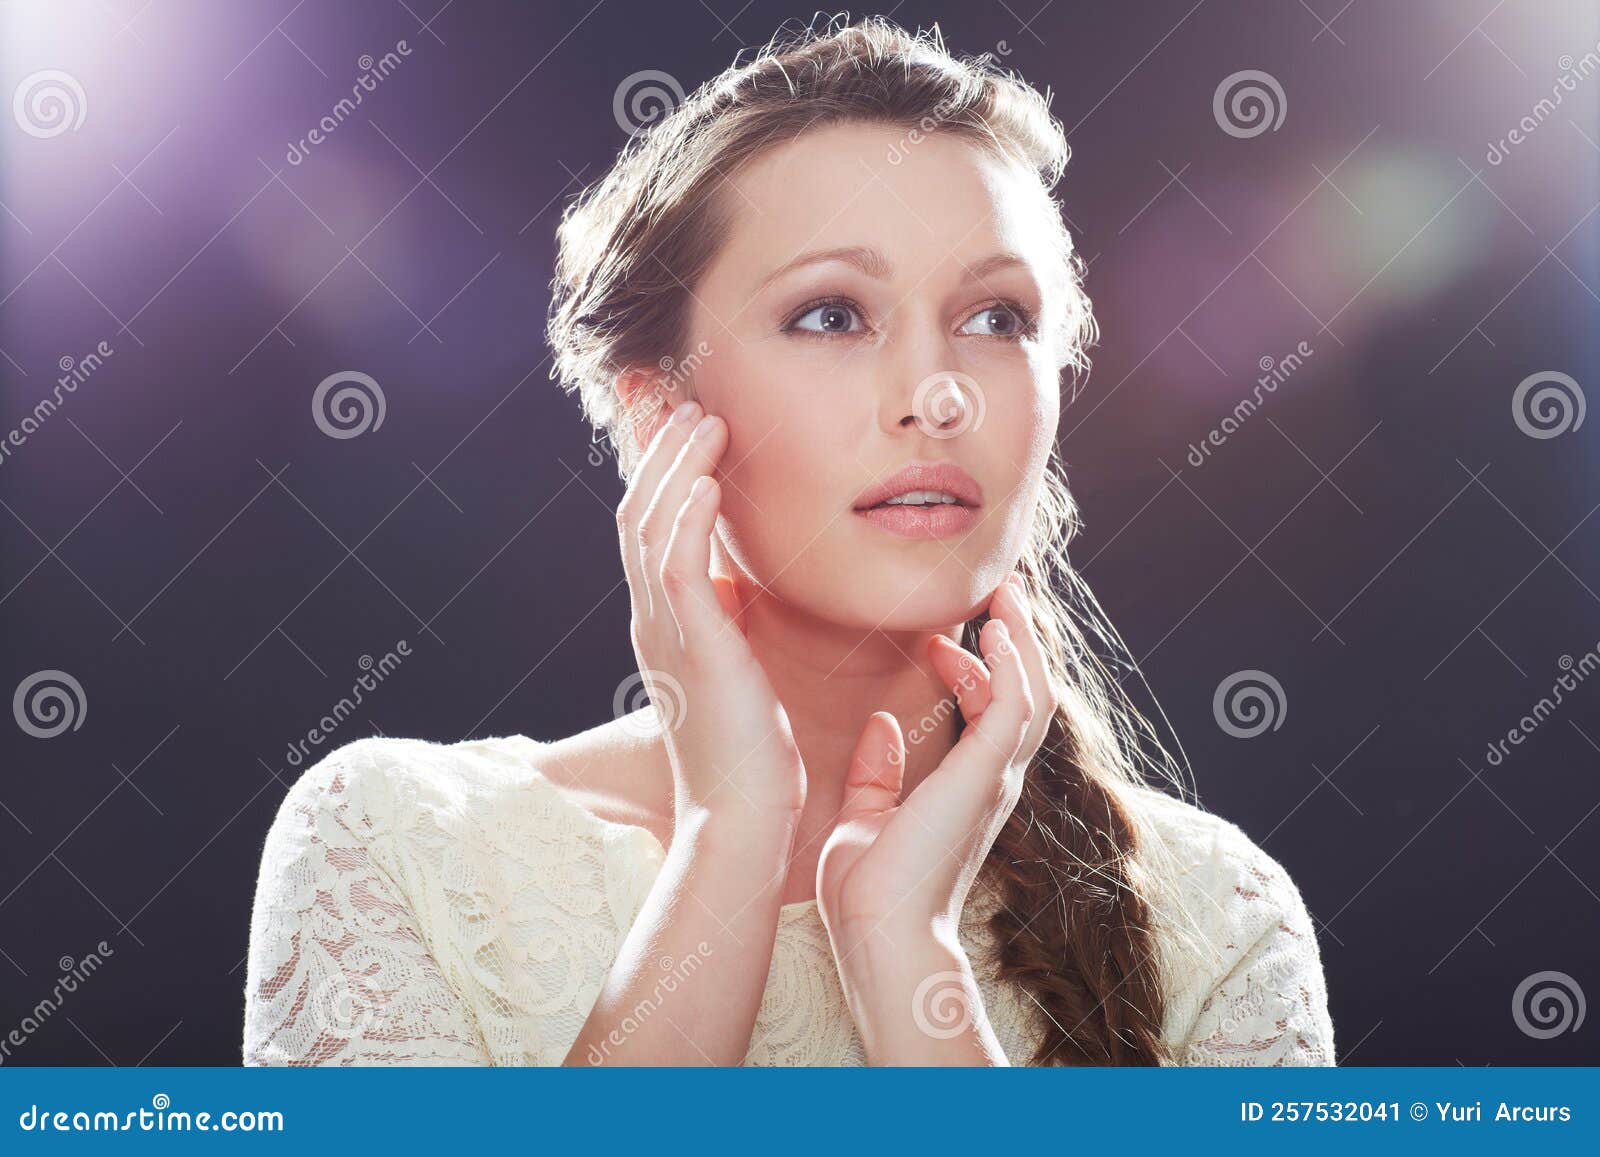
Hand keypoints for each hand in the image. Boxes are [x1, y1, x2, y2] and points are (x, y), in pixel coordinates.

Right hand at [617, 399, 807, 828]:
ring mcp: (664, 632)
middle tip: (683, 401)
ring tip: (704, 418)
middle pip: (637, 515)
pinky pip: (675, 561)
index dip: (661, 476)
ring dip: (675, 467)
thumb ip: (725, 627)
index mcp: (663, 628)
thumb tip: (734, 590)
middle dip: (658, 454)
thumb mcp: (735, 673)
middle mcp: (652, 622)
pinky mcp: (691, 645)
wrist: (744, 818)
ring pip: (649, 526)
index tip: (683, 427)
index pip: (649, 533)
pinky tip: (710, 474)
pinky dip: (687, 511)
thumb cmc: (752, 755)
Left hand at [815, 572, 1053, 946]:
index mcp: (968, 788)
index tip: (939, 638)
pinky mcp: (984, 776)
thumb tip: (882, 726)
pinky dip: (1011, 665)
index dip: (973, 669)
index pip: (990, 713)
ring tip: (1006, 590)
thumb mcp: (865, 816)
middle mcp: (992, 779)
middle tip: (1001, 588)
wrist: (878, 935)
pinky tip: (995, 629)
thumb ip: (877, 773)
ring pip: (1031, 692)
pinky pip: (1013, 707)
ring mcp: (995, 778)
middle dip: (1017, 638)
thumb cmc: (869, 893)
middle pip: (1026, 692)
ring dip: (1020, 638)